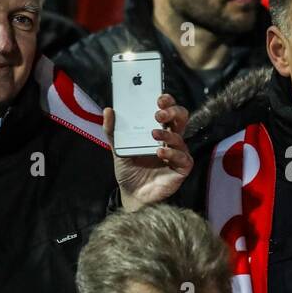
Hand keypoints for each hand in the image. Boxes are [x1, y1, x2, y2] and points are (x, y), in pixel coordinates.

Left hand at [105, 93, 192, 209]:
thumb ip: (113, 131)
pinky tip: (160, 152)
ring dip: (168, 133)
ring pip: (181, 137)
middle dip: (173, 112)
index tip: (159, 98)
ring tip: (154, 134)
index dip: (168, 102)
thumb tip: (108, 110)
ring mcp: (177, 154)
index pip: (169, 111)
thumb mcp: (118, 148)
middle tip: (159, 113)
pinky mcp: (181, 169)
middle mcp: (171, 140)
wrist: (131, 194)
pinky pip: (183, 158)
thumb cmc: (129, 171)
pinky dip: (172, 153)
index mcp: (159, 131)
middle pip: (181, 119)